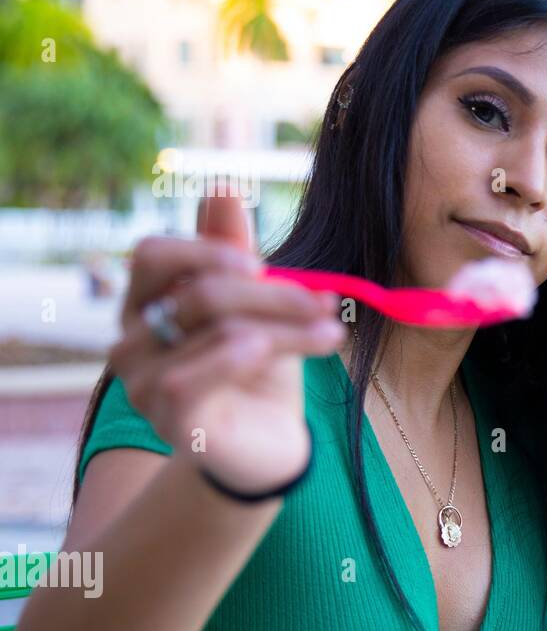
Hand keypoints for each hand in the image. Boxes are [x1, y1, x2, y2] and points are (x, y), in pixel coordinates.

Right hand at [109, 193, 346, 493]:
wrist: (268, 443)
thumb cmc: (257, 369)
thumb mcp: (254, 306)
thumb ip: (232, 252)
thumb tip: (222, 187)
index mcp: (146, 305)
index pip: (152, 255)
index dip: (207, 250)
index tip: (262, 264)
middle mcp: (132, 342)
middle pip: (202, 293)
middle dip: (275, 294)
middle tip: (326, 301)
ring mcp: (143, 385)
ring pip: (220, 332)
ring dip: (286, 328)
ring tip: (331, 332)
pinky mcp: (168, 420)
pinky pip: (192, 378)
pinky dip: (239, 357)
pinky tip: (271, 352)